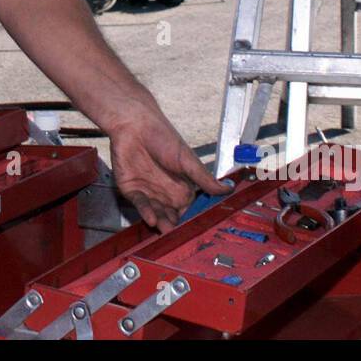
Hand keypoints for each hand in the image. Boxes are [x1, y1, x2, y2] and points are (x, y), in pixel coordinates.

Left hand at [109, 110, 229, 232]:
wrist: (135, 124)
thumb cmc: (162, 136)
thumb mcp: (187, 159)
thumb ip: (203, 178)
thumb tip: (229, 188)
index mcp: (182, 186)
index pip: (189, 209)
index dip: (192, 219)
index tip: (197, 230)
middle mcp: (165, 192)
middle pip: (171, 216)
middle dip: (175, 226)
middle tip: (180, 236)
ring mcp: (148, 192)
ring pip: (156, 213)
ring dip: (161, 223)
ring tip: (167, 231)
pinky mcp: (131, 190)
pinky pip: (140, 205)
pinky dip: (146, 213)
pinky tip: (151, 219)